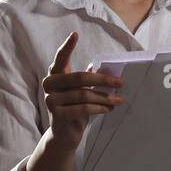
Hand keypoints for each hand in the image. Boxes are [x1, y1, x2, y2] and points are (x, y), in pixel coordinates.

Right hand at [42, 31, 125, 150]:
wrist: (64, 136)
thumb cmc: (75, 110)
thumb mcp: (81, 92)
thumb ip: (88, 78)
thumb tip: (101, 66)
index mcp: (55, 76)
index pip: (60, 59)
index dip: (67, 47)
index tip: (75, 34)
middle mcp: (49, 86)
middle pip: (79, 77)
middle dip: (103, 79)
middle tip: (121, 82)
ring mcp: (50, 101)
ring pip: (84, 95)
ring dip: (105, 97)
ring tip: (119, 99)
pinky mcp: (57, 115)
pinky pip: (83, 109)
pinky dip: (99, 108)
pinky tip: (109, 109)